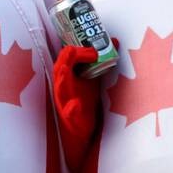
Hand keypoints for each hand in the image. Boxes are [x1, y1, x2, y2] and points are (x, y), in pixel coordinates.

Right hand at [53, 44, 104, 172]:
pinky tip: (76, 105)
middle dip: (65, 58)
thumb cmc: (84, 103)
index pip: (66, 57)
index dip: (78, 50)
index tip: (94, 51)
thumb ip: (101, 62)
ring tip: (65, 69)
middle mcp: (63, 89)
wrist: (82, 132)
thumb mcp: (93, 81)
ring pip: (59, 90)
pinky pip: (68, 114)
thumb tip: (114, 40)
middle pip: (59, 70)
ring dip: (61, 79)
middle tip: (73, 50)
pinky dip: (71, 109)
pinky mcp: (70, 120)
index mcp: (68, 78)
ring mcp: (64, 104)